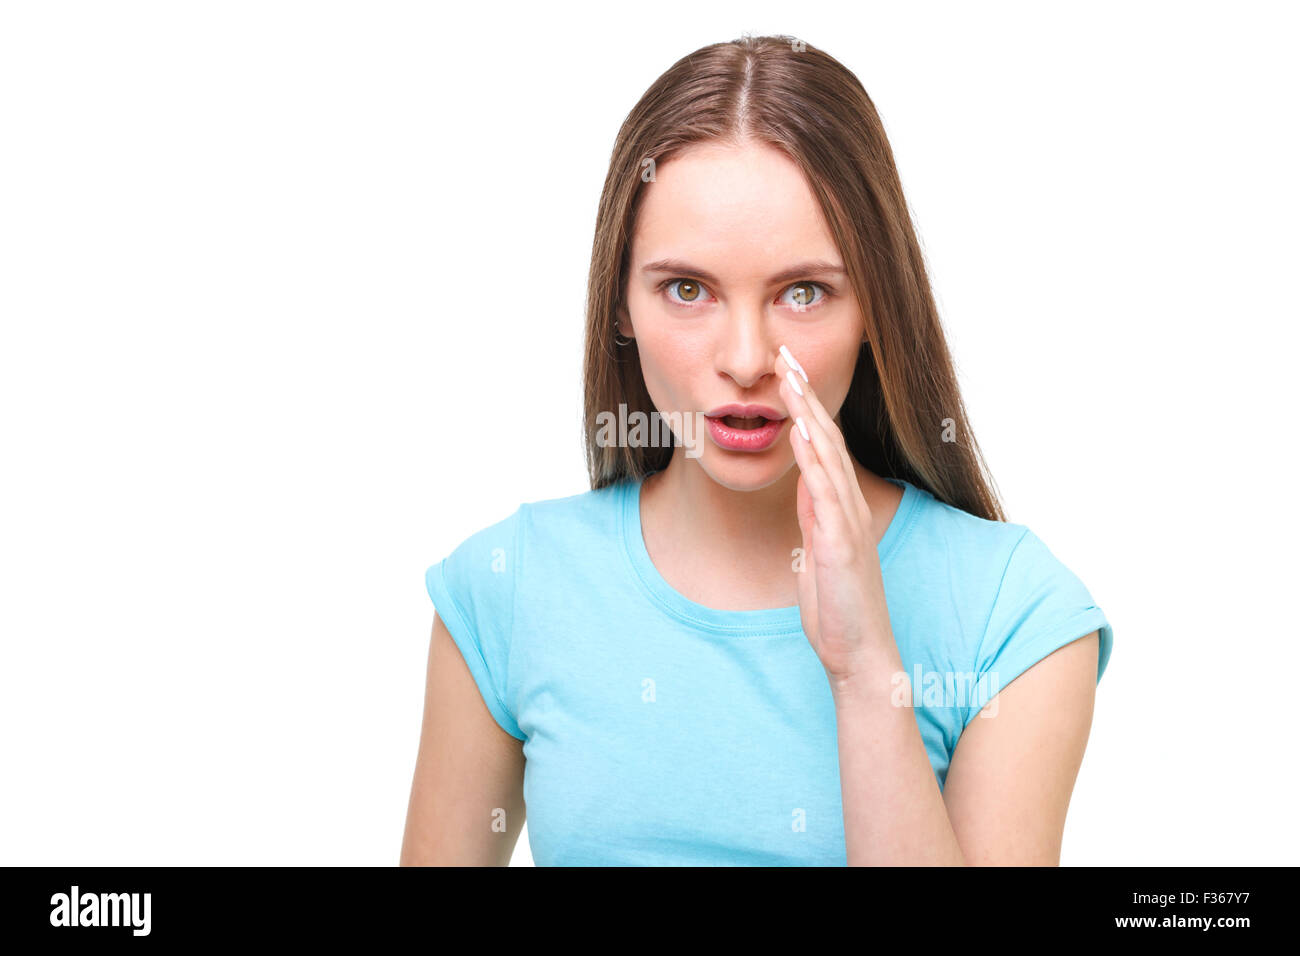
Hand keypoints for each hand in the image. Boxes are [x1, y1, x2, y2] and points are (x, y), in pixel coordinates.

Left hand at [777, 345, 896, 692]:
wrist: (858, 653)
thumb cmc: (837, 608)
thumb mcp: (816, 551)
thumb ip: (813, 517)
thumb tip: (804, 485)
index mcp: (841, 507)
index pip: (823, 444)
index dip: (805, 405)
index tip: (786, 371)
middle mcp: (850, 506)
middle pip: (828, 437)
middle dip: (806, 393)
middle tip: (785, 353)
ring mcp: (848, 522)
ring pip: (829, 455)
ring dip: (809, 413)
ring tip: (790, 376)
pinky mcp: (842, 543)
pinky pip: (826, 492)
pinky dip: (815, 459)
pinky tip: (802, 431)